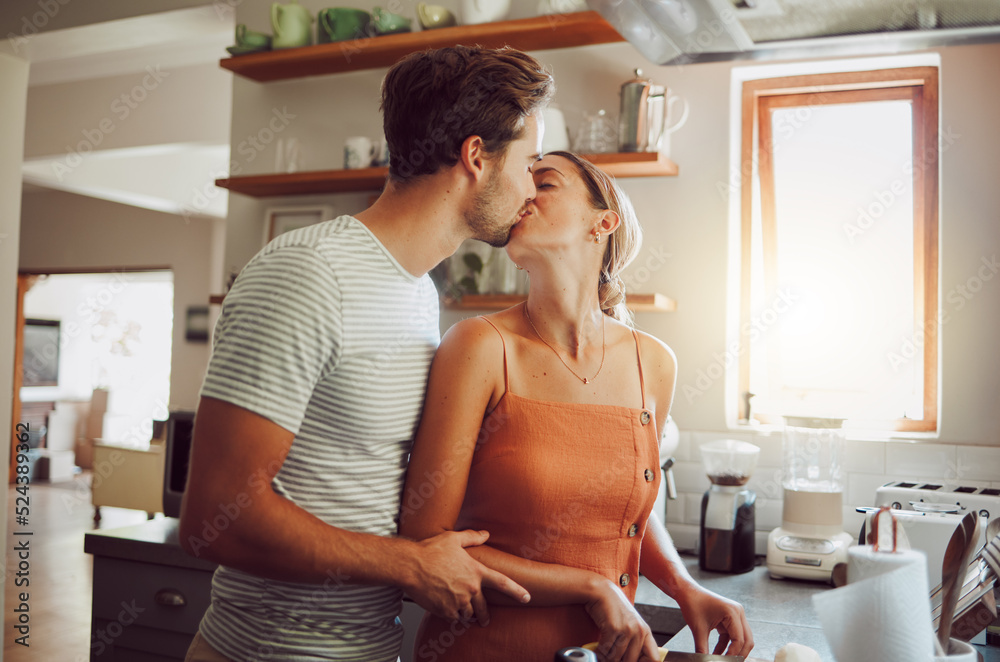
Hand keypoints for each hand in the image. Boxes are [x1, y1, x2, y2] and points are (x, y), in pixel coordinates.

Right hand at [403, 529, 529, 625]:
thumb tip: (486, 534)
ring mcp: (459, 601)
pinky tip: (444, 608)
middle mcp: (470, 588)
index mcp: (476, 571)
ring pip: (467, 613)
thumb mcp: (453, 538)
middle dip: (485, 615)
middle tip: (484, 620)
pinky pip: (453, 618)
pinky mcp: (446, 611)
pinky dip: (451, 615)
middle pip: (483, 607)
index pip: (503, 583)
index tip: (527, 598)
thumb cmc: (430, 550)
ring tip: (460, 610)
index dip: (517, 591)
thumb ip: (472, 536)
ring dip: (465, 613)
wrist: (411, 566)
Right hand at [584, 578, 660, 661]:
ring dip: (606, 657)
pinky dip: (599, 652)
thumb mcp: (630, 624)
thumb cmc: (614, 609)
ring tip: (602, 651)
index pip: (653, 659)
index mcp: (645, 631)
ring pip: (616, 658)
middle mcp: (639, 631)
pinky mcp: (614, 629)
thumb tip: (630, 660)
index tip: (628, 661)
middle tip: (610, 656)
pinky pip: (606, 651)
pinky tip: (597, 647)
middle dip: (618, 661)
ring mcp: (627, 630)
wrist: (601, 592)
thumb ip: (634, 641)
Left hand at [675, 584, 752, 656]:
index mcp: (732, 612)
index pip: (739, 639)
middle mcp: (737, 612)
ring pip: (741, 638)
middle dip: (738, 653)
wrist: (687, 592)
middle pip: (746, 640)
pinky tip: (716, 653)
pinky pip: (732, 636)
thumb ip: (703, 648)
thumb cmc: (692, 603)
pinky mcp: (729, 619)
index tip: (725, 661)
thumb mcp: (698, 629)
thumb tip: (705, 660)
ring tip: (723, 659)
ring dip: (732, 650)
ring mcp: (735, 615)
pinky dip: (726, 646)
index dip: (733, 654)